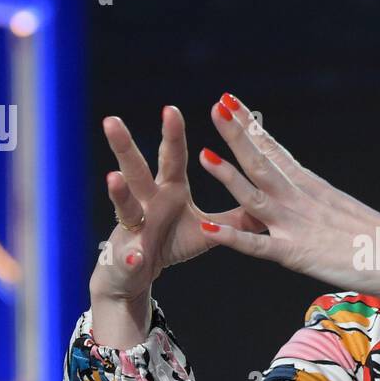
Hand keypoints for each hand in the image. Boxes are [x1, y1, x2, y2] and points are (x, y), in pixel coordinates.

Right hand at [89, 105, 266, 300]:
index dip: (173, 134)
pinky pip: (131, 257)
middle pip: (135, 169)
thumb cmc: (171, 241)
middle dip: (124, 146)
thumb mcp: (206, 228)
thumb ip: (234, 217)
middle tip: (113, 122)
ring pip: (123, 205)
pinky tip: (133, 256)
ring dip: (119, 193)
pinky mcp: (128, 258)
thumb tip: (266, 203)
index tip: (171, 107)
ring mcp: (134, 228)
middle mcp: (146, 202)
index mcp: (168, 189)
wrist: (136, 273)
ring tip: (113, 178)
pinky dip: (132, 257)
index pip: (172, 157)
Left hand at [196, 93, 379, 299]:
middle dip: (237, 135)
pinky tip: (209, 227)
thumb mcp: (343, 210)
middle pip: (262, 163)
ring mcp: (297, 226)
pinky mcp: (296, 255)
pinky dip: (232, 237)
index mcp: (312, 188)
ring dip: (228, 176)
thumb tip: (304, 194)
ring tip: (203, 153)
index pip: (275, 150)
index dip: (250, 126)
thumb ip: (316, 201)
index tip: (230, 101)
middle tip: (215, 107)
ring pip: (255, 196)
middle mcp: (301, 200)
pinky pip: (258, 246)